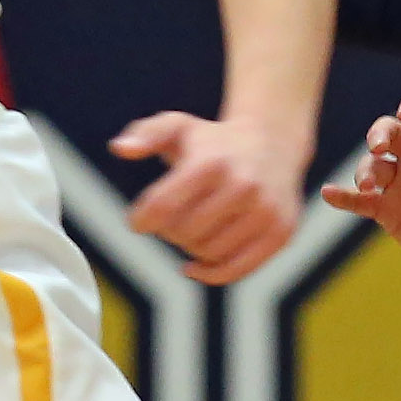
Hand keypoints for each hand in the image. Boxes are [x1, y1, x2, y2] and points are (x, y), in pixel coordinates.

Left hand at [113, 110, 303, 283]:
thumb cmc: (213, 140)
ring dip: (190, 249)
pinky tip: (193, 266)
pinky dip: (211, 274)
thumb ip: (144, 135)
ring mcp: (265, 211)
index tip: (136, 223)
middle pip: (185, 233)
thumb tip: (120, 149)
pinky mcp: (280, 232)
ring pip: (210, 252)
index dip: (143, 220)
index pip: (165, 205)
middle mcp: (242, 186)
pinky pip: (238, 269)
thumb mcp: (177, 126)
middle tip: (167, 221)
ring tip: (188, 230)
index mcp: (210, 162)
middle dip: (168, 231)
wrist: (272, 143)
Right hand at [321, 94, 400, 275]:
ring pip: (372, 165)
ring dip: (366, 171)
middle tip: (378, 146)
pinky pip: (359, 200)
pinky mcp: (387, 209)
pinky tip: (330, 193)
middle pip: (389, 132)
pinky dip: (342, 197)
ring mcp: (398, 182)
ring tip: (370, 186)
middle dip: (379, 134)